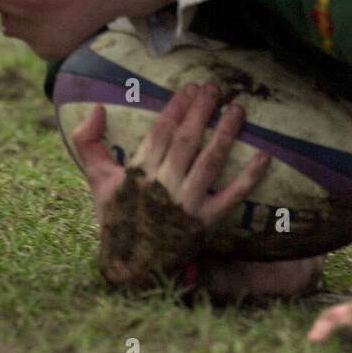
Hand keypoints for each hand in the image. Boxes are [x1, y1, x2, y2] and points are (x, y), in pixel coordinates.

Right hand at [72, 82, 269, 287]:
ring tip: (237, 109)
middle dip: (202, 110)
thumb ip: (87, 141)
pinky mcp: (206, 222)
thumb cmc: (117, 216)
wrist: (132, 266)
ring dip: (226, 132)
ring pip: (211, 160)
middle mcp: (164, 185)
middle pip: (188, 140)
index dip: (177, 106)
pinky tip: (264, 155)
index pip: (162, 131)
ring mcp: (187, 204)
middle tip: (215, 87)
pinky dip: (250, 176)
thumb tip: (98, 107)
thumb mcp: (96, 178)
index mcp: (139, 172)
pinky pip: (233, 195)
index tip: (190, 87)